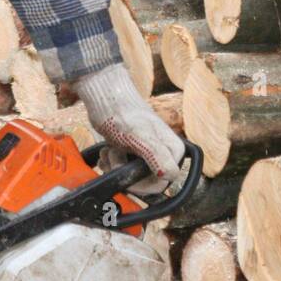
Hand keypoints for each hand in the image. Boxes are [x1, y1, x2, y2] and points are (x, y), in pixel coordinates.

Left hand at [75, 63, 184, 184]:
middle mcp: (164, 152)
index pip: (164, 182)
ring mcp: (148, 151)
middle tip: (114, 160)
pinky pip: (123, 168)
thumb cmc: (123, 111)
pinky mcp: (134, 150)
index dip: (142, 184)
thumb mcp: (140, 136)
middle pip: (146, 181)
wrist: (106, 96)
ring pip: (133, 175)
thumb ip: (156, 155)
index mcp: (173, 150)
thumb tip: (169, 175)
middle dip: (125, 174)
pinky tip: (107, 152)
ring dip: (115, 167)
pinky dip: (111, 163)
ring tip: (109, 152)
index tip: (126, 178)